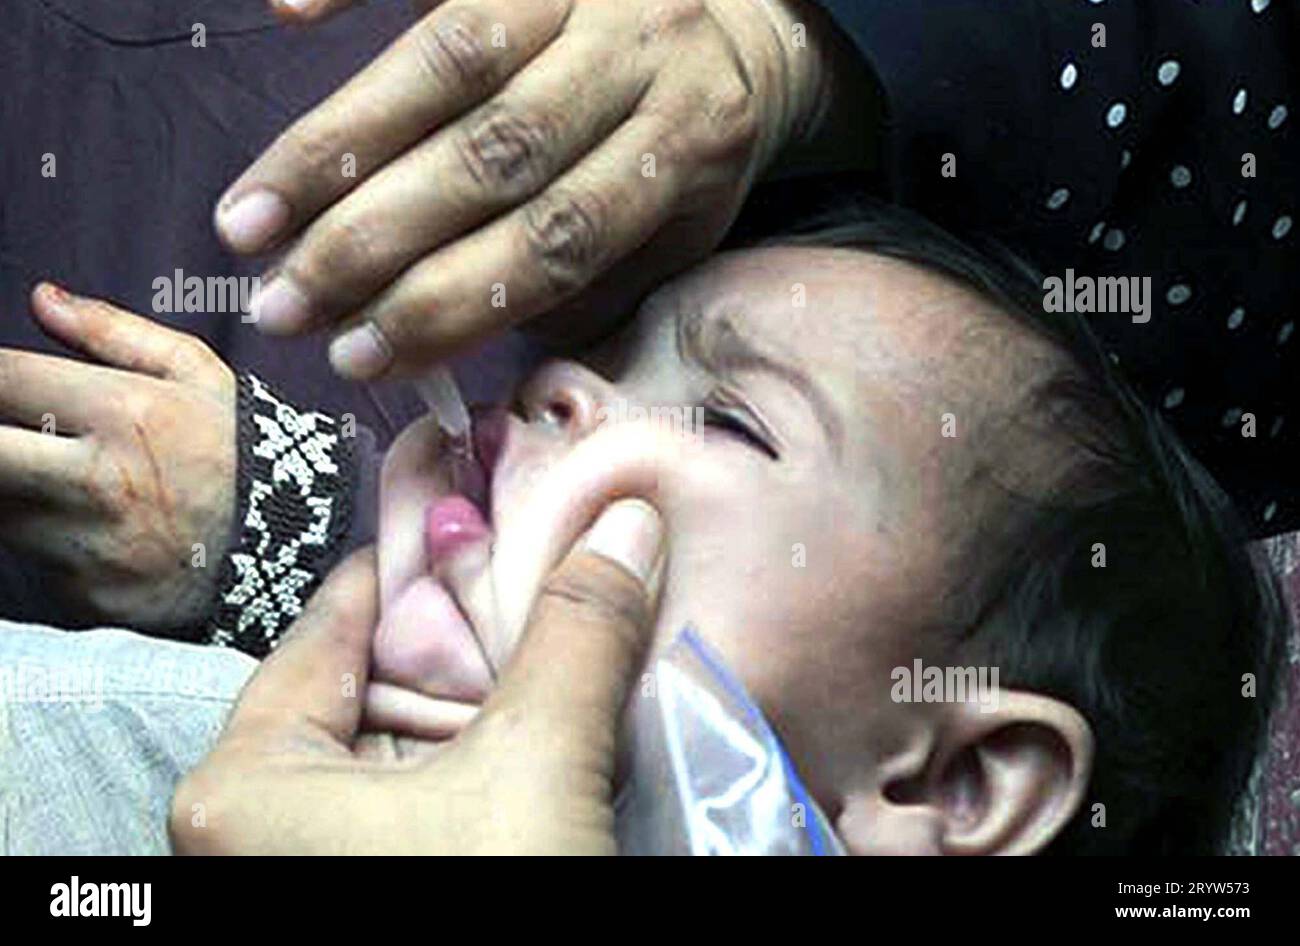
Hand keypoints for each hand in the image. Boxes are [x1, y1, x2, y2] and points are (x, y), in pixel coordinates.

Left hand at [0, 284, 236, 627]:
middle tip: (18, 434)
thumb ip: (114, 331)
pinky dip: (46, 541)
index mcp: (128, 413)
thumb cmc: (244, 453)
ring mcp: (90, 545)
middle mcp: (101, 481)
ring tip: (59, 477)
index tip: (4, 384)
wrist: (296, 551)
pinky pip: (34, 560)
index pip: (4, 380)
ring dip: (12, 488)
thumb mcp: (199, 376)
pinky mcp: (86, 596)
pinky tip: (89, 530)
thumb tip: (42, 298)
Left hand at [170, 499, 664, 854]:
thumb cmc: (479, 904)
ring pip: (411, 748)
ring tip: (565, 627)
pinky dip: (491, 763)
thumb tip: (626, 519)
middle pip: (376, 685)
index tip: (492, 510)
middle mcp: (262, 825)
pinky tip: (556, 723)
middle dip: (469, 632)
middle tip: (548, 568)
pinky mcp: (380, 885)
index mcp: (248, 784)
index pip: (336, 622)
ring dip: (491, 699)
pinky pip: (429, 805)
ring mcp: (319, 866)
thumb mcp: (535, 772)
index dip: (420, 559)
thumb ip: (574, 639)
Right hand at [222, 0, 846, 377]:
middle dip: (375, 242)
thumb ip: (591, 282)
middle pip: (494, 156)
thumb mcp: (679, 224)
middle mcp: (636, 57)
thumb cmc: (693, 142)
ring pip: (452, 61)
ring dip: (337, 144)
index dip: (452, 303)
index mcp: (683, 146)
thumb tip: (462, 341)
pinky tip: (282, 14)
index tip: (359, 357)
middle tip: (281, 305)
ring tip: (247, 220)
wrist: (751, 16)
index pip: (558, 240)